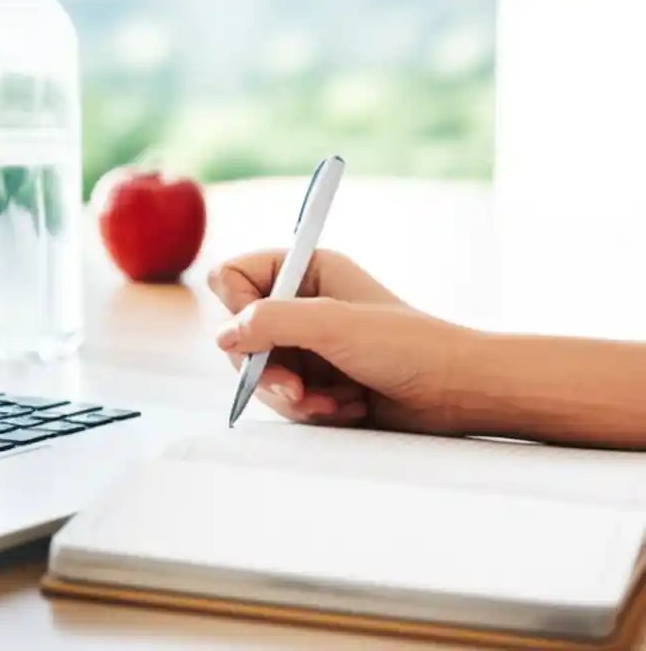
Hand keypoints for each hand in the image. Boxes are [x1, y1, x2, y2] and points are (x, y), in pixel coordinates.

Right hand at [208, 249, 474, 433]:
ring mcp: (305, 343)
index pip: (231, 277)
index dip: (238, 309)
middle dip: (268, 368)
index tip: (260, 334)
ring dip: (292, 395)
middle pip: (239, 334)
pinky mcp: (314, 378)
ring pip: (257, 371)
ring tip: (332, 402)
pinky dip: (308, 408)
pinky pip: (281, 396)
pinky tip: (344, 408)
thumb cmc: (411, 346)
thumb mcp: (333, 325)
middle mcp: (300, 303)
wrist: (455, 392)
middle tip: (298, 387)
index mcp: (305, 270)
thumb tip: (224, 337)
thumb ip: (271, 322)